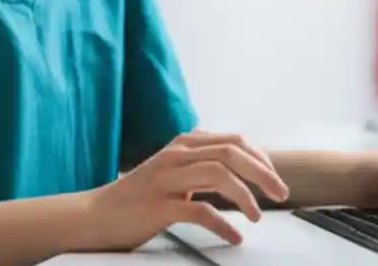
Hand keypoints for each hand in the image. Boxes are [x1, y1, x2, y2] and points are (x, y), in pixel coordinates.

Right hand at [84, 131, 290, 250]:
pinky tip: (234, 236)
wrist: (96, 215)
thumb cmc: (139, 196)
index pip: (234, 141)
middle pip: (232, 153)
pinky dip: (223, 224)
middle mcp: (176, 155)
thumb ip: (202, 164)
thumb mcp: (174, 170)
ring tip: (257, 216)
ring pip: (219, 175)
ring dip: (246, 196)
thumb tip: (244, 169)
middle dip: (263, 173)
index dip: (261, 159)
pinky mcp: (158, 206)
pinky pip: (199, 211)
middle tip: (281, 194)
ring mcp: (166, 179)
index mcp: (184, 144)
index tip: (274, 179)